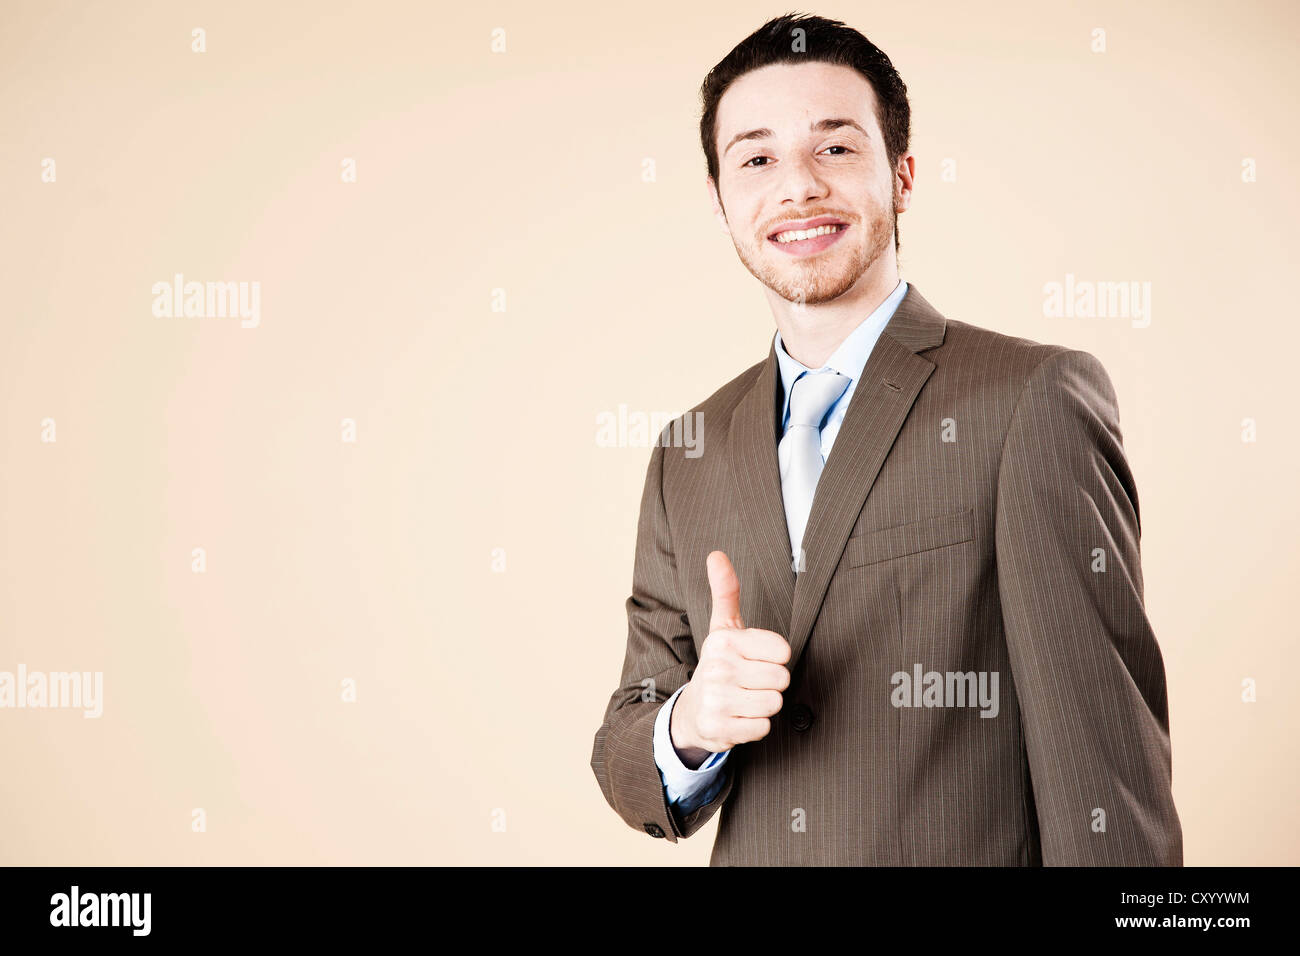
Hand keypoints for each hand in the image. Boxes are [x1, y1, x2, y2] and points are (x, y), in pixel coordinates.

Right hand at [670, 550, 790, 765]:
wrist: (692, 710)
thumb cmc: (719, 664)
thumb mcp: (723, 627)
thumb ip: (725, 590)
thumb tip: (716, 554)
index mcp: (724, 640)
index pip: (783, 652)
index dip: (775, 659)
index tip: (756, 660)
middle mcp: (718, 668)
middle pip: (781, 679)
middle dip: (771, 684)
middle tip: (750, 682)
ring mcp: (717, 699)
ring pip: (774, 704)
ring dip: (764, 705)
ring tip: (745, 699)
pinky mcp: (719, 728)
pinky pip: (762, 727)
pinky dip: (755, 726)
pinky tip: (739, 717)